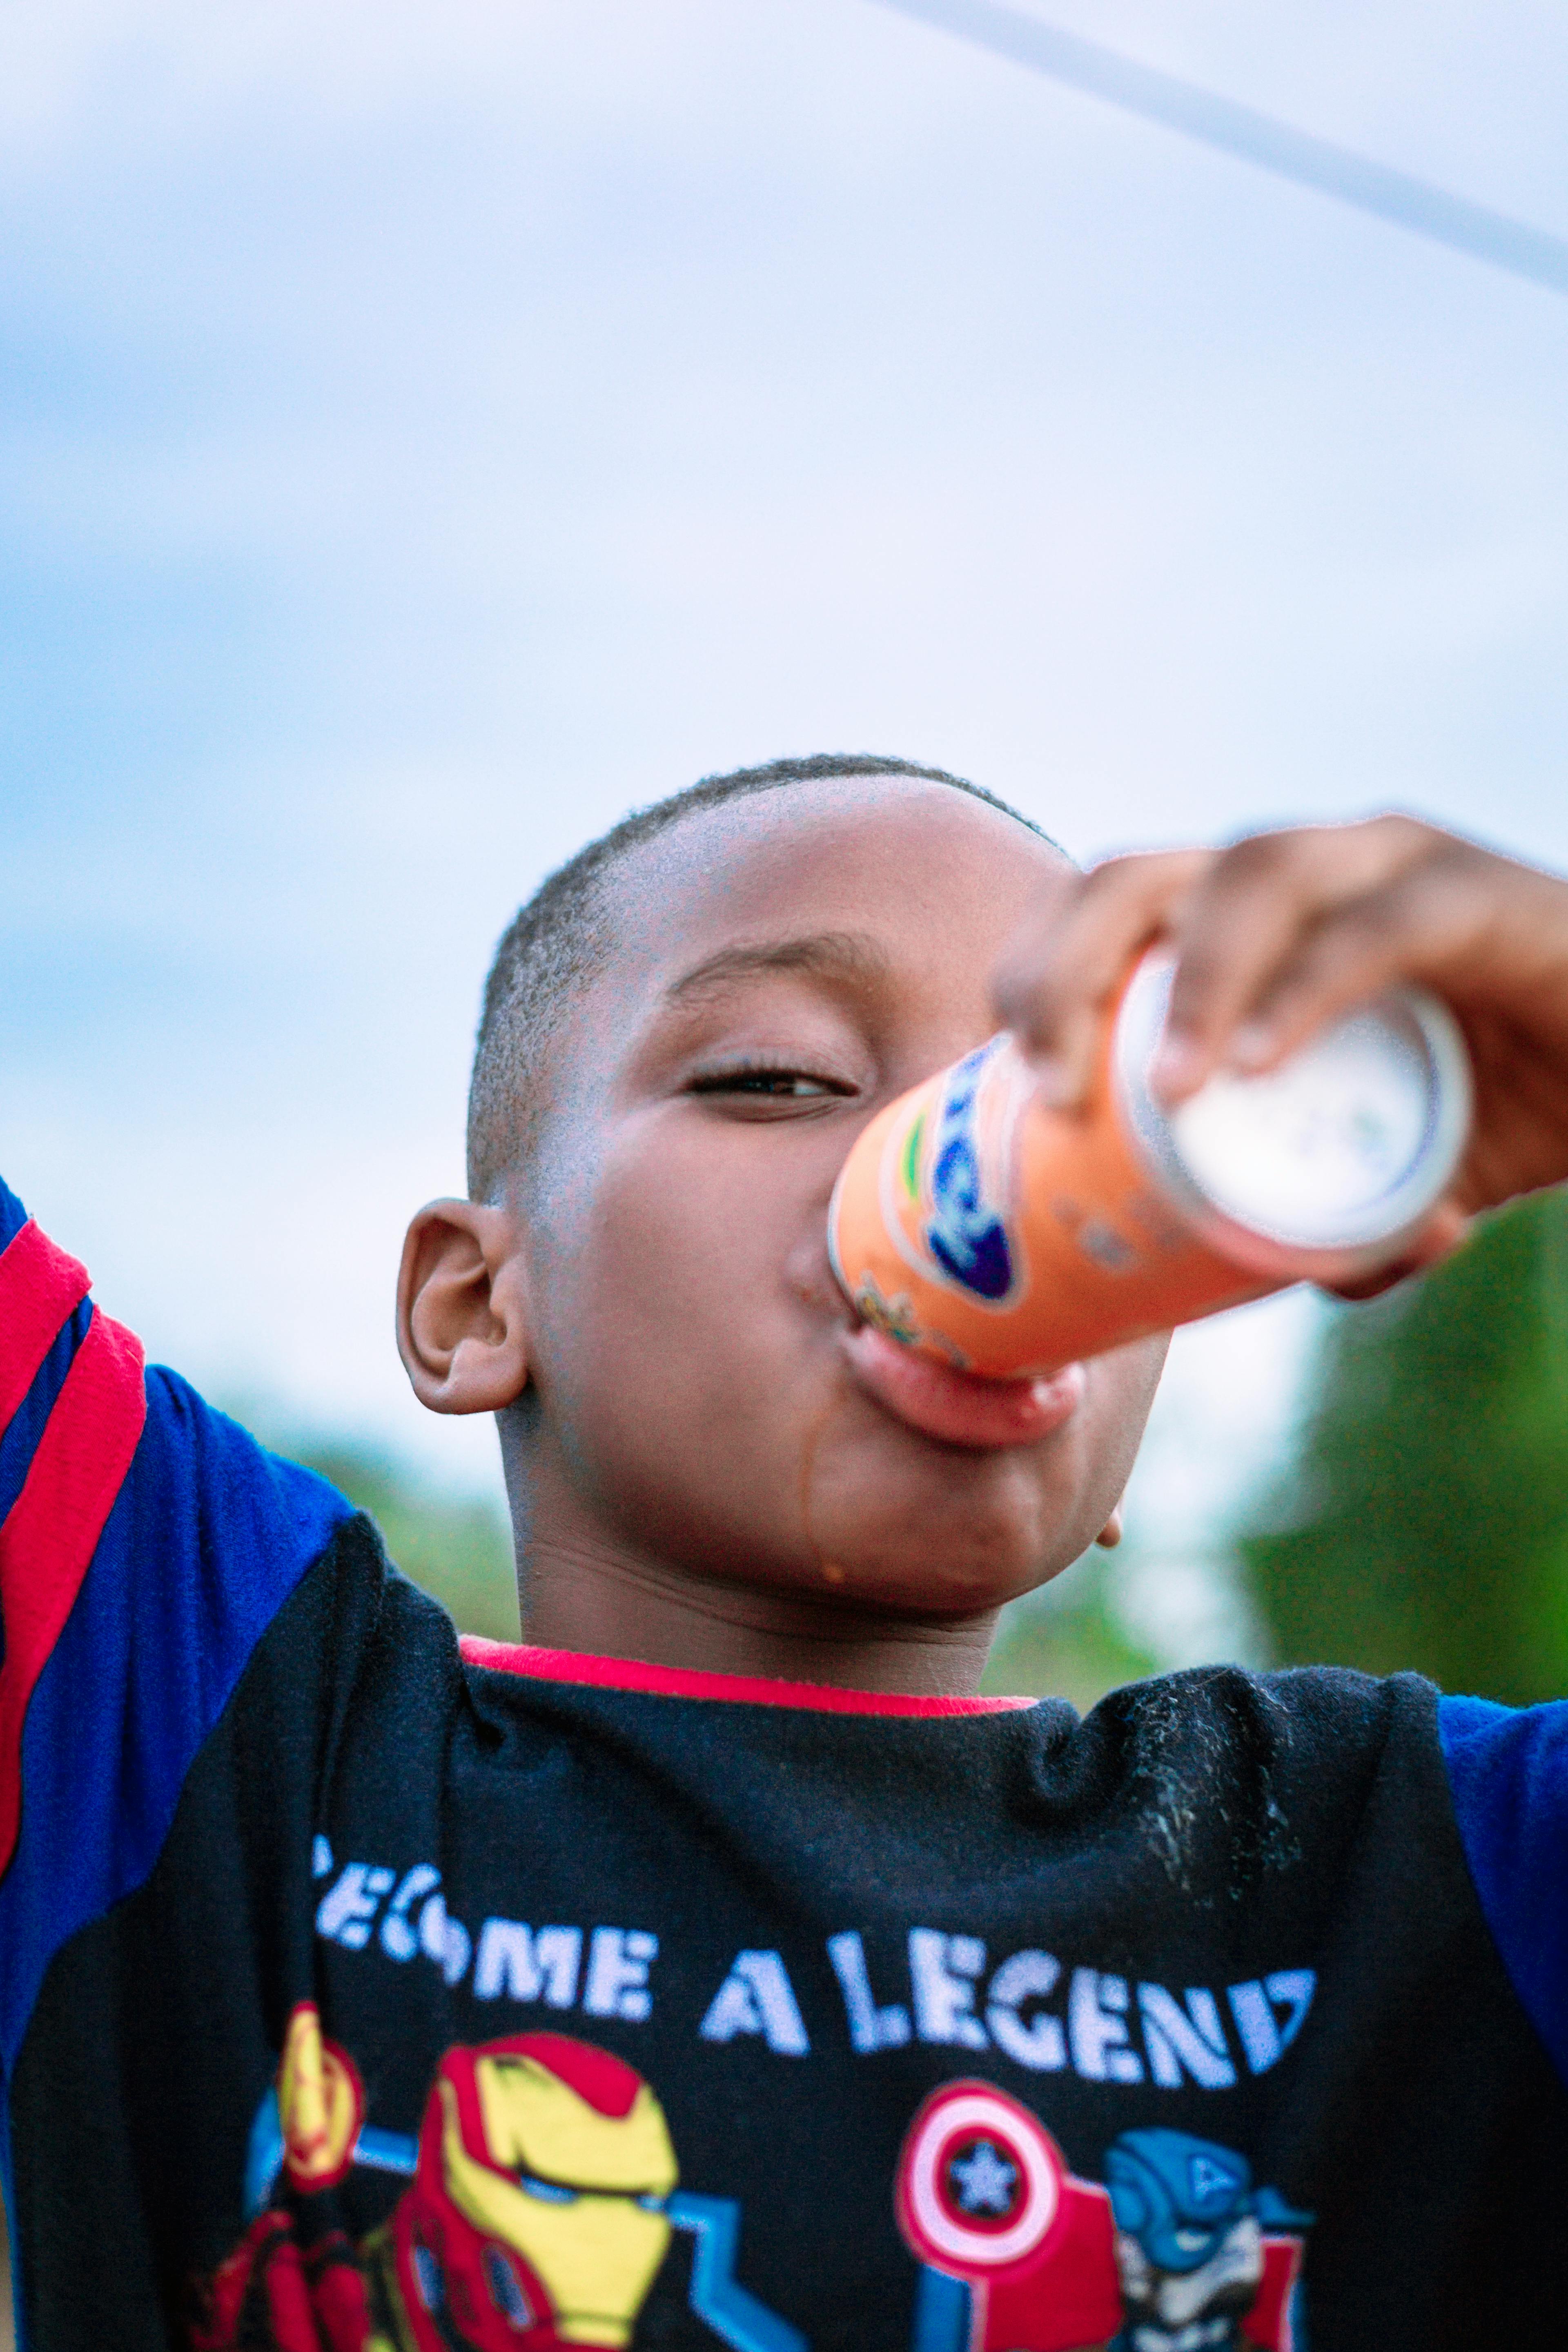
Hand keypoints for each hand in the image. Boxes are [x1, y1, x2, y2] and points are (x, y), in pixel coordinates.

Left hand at [992, 814, 1567, 1238]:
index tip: (1016, 1086)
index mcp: (1248, 920)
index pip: (1100, 907)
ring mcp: (1395, 868)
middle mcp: (1308, 870)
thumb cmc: (1500, 1105)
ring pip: (1253, 872)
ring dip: (1189, 981)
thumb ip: (1311, 1227)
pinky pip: (1378, 928)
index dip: (1036, 974)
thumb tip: (1273, 1287)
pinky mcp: (1485, 896)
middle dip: (1067, 966)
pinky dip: (1306, 992)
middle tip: (1050, 1087)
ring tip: (1166, 1091)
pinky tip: (1260, 1066)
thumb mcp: (1372, 1174)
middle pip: (1140, 873)